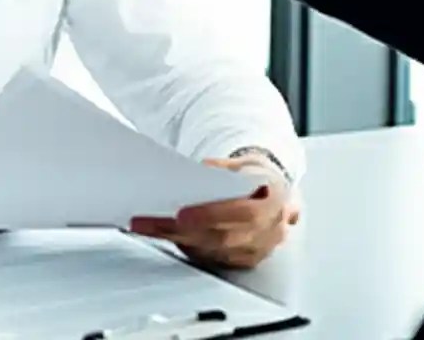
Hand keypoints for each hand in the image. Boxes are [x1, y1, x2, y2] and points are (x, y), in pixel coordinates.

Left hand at [129, 155, 299, 268]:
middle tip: (149, 223)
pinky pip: (212, 258)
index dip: (212, 216)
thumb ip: (223, 168)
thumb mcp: (244, 163)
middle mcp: (270, 230)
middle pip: (222, 238)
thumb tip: (197, 171)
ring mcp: (258, 249)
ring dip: (177, 240)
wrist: (277, 195)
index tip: (182, 215)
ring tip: (146, 227)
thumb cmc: (257, 178)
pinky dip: (185, 246)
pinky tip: (163, 235)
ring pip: (212, 251)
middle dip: (182, 231)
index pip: (243, 214)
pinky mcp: (244, 260)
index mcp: (274, 201)